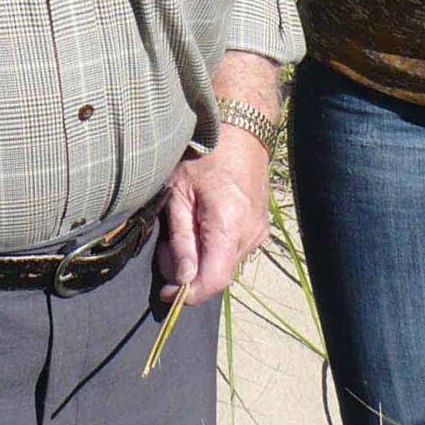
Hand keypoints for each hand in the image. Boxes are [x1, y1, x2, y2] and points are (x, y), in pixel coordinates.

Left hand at [157, 130, 271, 304]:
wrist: (241, 130)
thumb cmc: (203, 155)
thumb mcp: (178, 194)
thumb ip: (181, 240)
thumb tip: (182, 279)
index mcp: (228, 224)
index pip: (214, 280)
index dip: (188, 294)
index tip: (166, 292)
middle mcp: (250, 233)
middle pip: (217, 275)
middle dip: (187, 273)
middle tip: (165, 247)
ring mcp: (259, 232)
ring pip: (225, 265)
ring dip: (200, 260)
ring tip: (182, 230)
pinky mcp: (260, 228)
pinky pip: (233, 251)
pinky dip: (213, 248)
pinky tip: (200, 225)